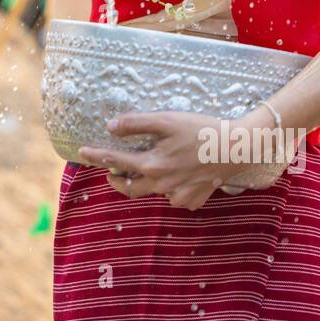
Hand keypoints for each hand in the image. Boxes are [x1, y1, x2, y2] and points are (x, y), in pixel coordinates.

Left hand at [77, 110, 252, 209]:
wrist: (238, 148)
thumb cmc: (201, 130)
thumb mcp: (166, 120)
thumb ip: (136, 123)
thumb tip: (110, 127)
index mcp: (152, 165)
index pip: (114, 160)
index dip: (96, 156)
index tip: (81, 152)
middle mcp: (161, 185)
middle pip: (128, 187)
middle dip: (114, 179)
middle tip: (107, 172)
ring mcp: (178, 196)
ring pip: (151, 193)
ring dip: (142, 184)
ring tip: (142, 171)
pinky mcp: (193, 200)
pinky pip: (174, 198)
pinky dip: (169, 189)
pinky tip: (176, 177)